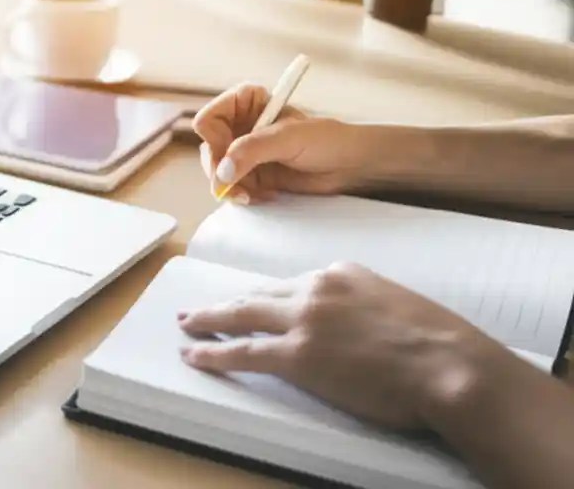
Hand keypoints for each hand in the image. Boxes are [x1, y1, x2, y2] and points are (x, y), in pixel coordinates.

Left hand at [177, 262, 509, 429]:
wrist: (451, 365)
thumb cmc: (441, 346)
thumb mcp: (400, 306)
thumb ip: (367, 307)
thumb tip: (359, 326)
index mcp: (343, 273)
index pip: (294, 285)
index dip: (272, 297)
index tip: (258, 303)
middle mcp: (317, 288)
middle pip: (260, 294)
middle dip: (228, 302)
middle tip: (202, 308)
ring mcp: (304, 320)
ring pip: (242, 315)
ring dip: (209, 319)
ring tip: (187, 324)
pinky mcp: (296, 355)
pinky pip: (242, 351)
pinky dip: (213, 352)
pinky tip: (195, 354)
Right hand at [192, 82, 367, 203]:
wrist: (350, 165)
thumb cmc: (326, 140)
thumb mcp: (288, 138)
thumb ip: (252, 150)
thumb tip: (222, 172)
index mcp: (246, 104)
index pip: (209, 119)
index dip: (214, 141)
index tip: (228, 157)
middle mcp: (240, 126)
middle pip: (208, 149)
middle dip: (219, 171)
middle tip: (232, 188)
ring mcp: (244, 152)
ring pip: (217, 172)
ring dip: (230, 187)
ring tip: (251, 196)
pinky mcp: (252, 174)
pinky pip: (232, 187)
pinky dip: (242, 195)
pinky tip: (263, 197)